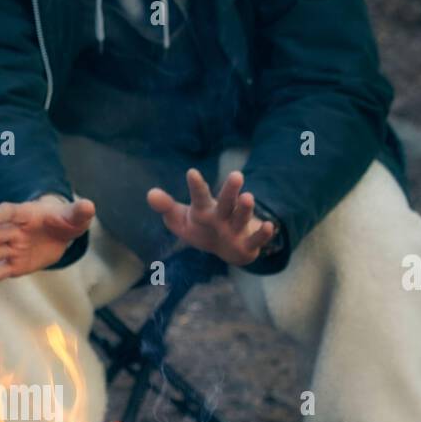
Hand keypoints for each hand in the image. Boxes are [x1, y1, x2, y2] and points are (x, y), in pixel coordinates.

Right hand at [0, 195, 93, 296]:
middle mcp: (14, 230)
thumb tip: (89, 207)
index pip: (11, 212)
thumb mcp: (75, 217)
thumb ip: (79, 213)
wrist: (59, 233)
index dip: (1, 214)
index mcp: (27, 214)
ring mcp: (11, 248)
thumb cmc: (65, 221)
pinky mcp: (13, 265)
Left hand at [147, 169, 276, 267]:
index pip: (200, 197)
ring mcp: (236, 229)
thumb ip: (167, 207)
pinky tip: (270, 227)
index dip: (196, 186)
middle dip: (230, 191)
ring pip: (241, 218)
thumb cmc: (203, 228)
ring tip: (248, 197)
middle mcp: (223, 216)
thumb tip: (150, 194)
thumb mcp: (181, 220)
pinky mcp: (247, 245)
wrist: (227, 249)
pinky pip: (256, 239)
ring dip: (245, 209)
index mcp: (205, 209)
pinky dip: (263, 234)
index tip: (191, 172)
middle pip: (227, 202)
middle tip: (236, 175)